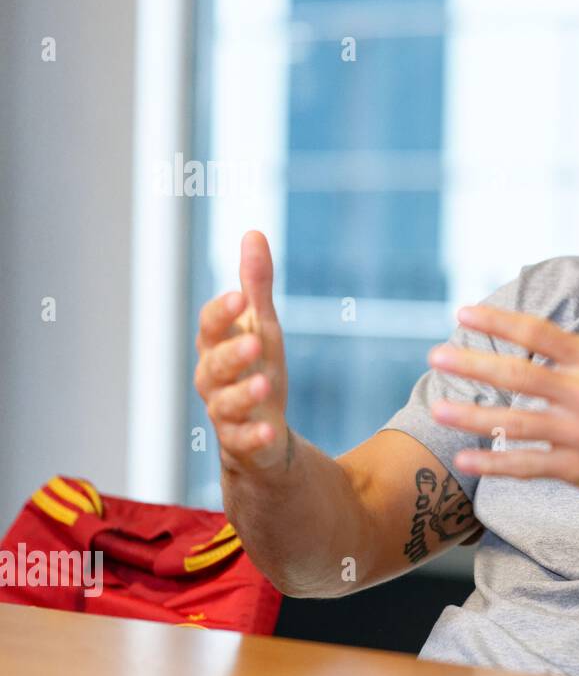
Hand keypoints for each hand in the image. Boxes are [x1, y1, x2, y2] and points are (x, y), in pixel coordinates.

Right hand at [193, 230, 290, 477]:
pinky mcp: (241, 442)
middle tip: (256, 341)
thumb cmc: (255, 368)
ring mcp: (225, 413)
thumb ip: (256, 285)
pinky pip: (242, 440)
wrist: (262, 431)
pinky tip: (270, 429)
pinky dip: (254, 435)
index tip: (239, 296)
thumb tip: (253, 232)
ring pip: (224, 403)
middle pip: (214, 364)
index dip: (222, 312)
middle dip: (232, 352)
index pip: (210, 325)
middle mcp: (214, 379)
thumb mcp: (261, 325)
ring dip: (243, 393)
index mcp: (216, 346)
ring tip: (265, 385)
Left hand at [427, 262, 578, 513]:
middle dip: (473, 364)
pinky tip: (465, 458)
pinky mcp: (578, 468)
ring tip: (438, 406)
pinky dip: (495, 463)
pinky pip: (528, 465)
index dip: (498, 322)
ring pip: (515, 422)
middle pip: (518, 375)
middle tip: (435, 355)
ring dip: (473, 415)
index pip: (539, 334)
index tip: (465, 313)